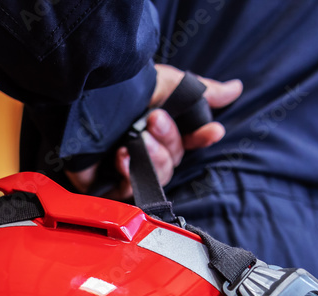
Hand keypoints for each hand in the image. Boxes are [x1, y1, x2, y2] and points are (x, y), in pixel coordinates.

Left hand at [66, 64, 242, 194]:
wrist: (83, 100)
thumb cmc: (122, 89)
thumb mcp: (166, 83)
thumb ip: (201, 92)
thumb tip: (234, 89)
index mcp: (160, 128)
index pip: (191, 140)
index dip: (202, 137)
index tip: (210, 131)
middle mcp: (146, 147)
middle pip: (174, 160)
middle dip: (167, 140)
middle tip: (151, 120)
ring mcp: (128, 166)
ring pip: (159, 175)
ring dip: (150, 156)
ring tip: (133, 139)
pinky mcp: (107, 183)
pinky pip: (131, 190)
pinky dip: (129, 173)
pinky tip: (121, 157)